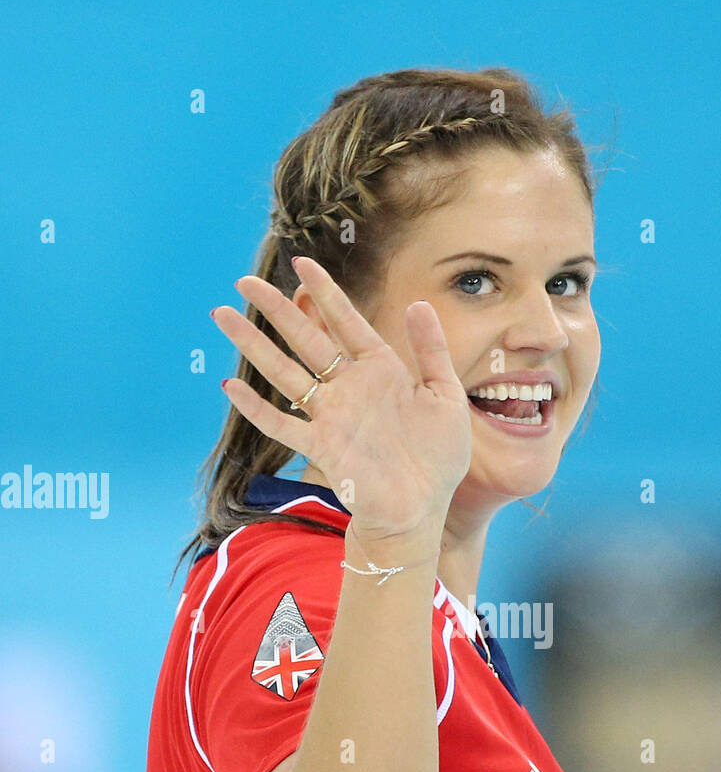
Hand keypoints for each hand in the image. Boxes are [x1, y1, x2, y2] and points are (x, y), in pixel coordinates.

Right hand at [211, 256, 472, 542]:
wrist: (423, 508)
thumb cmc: (438, 458)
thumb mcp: (446, 396)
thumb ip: (432, 351)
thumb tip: (418, 303)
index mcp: (381, 370)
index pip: (346, 322)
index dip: (324, 293)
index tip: (302, 263)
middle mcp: (350, 388)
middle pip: (305, 340)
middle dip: (275, 310)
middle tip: (244, 282)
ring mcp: (332, 417)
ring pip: (284, 373)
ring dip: (254, 346)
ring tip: (223, 316)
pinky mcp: (321, 447)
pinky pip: (282, 424)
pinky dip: (257, 407)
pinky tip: (230, 386)